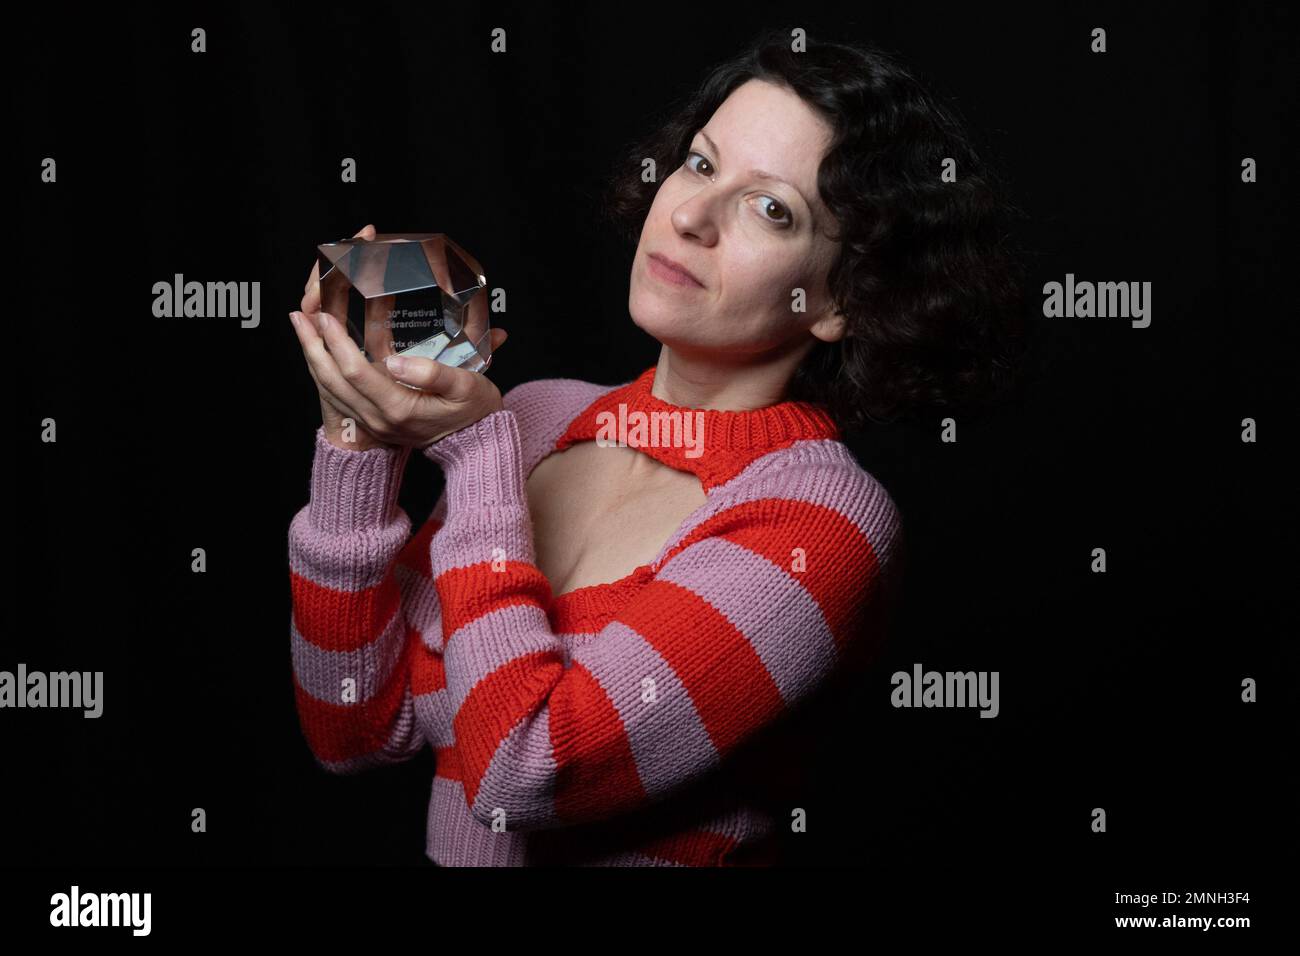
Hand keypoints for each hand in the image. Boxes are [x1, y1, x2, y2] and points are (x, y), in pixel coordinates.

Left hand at [291, 231, 508, 447]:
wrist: (476, 443)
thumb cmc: (475, 411)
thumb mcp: (467, 386)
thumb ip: (433, 373)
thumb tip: (397, 361)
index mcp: (399, 408)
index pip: (356, 372)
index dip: (338, 343)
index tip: (327, 318)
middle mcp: (379, 418)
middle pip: (332, 381)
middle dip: (312, 346)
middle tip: (300, 317)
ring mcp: (374, 422)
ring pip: (330, 390)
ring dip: (313, 357)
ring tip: (302, 328)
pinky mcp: (374, 419)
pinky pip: (338, 395)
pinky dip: (324, 371)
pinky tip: (319, 352)